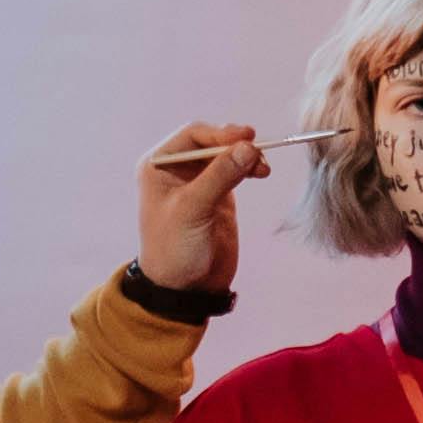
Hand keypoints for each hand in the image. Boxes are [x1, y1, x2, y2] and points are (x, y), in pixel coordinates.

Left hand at [136, 122, 264, 297]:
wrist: (184, 288)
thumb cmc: (174, 249)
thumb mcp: (193, 209)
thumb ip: (219, 176)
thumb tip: (248, 146)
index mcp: (159, 166)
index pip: (193, 135)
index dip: (220, 133)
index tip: (246, 138)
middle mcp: (177, 169)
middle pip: (212, 141)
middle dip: (235, 143)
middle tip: (258, 152)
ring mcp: (199, 181)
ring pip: (227, 154)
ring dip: (246, 155)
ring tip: (263, 167)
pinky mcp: (218, 196)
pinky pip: (236, 170)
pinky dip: (249, 167)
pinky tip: (261, 171)